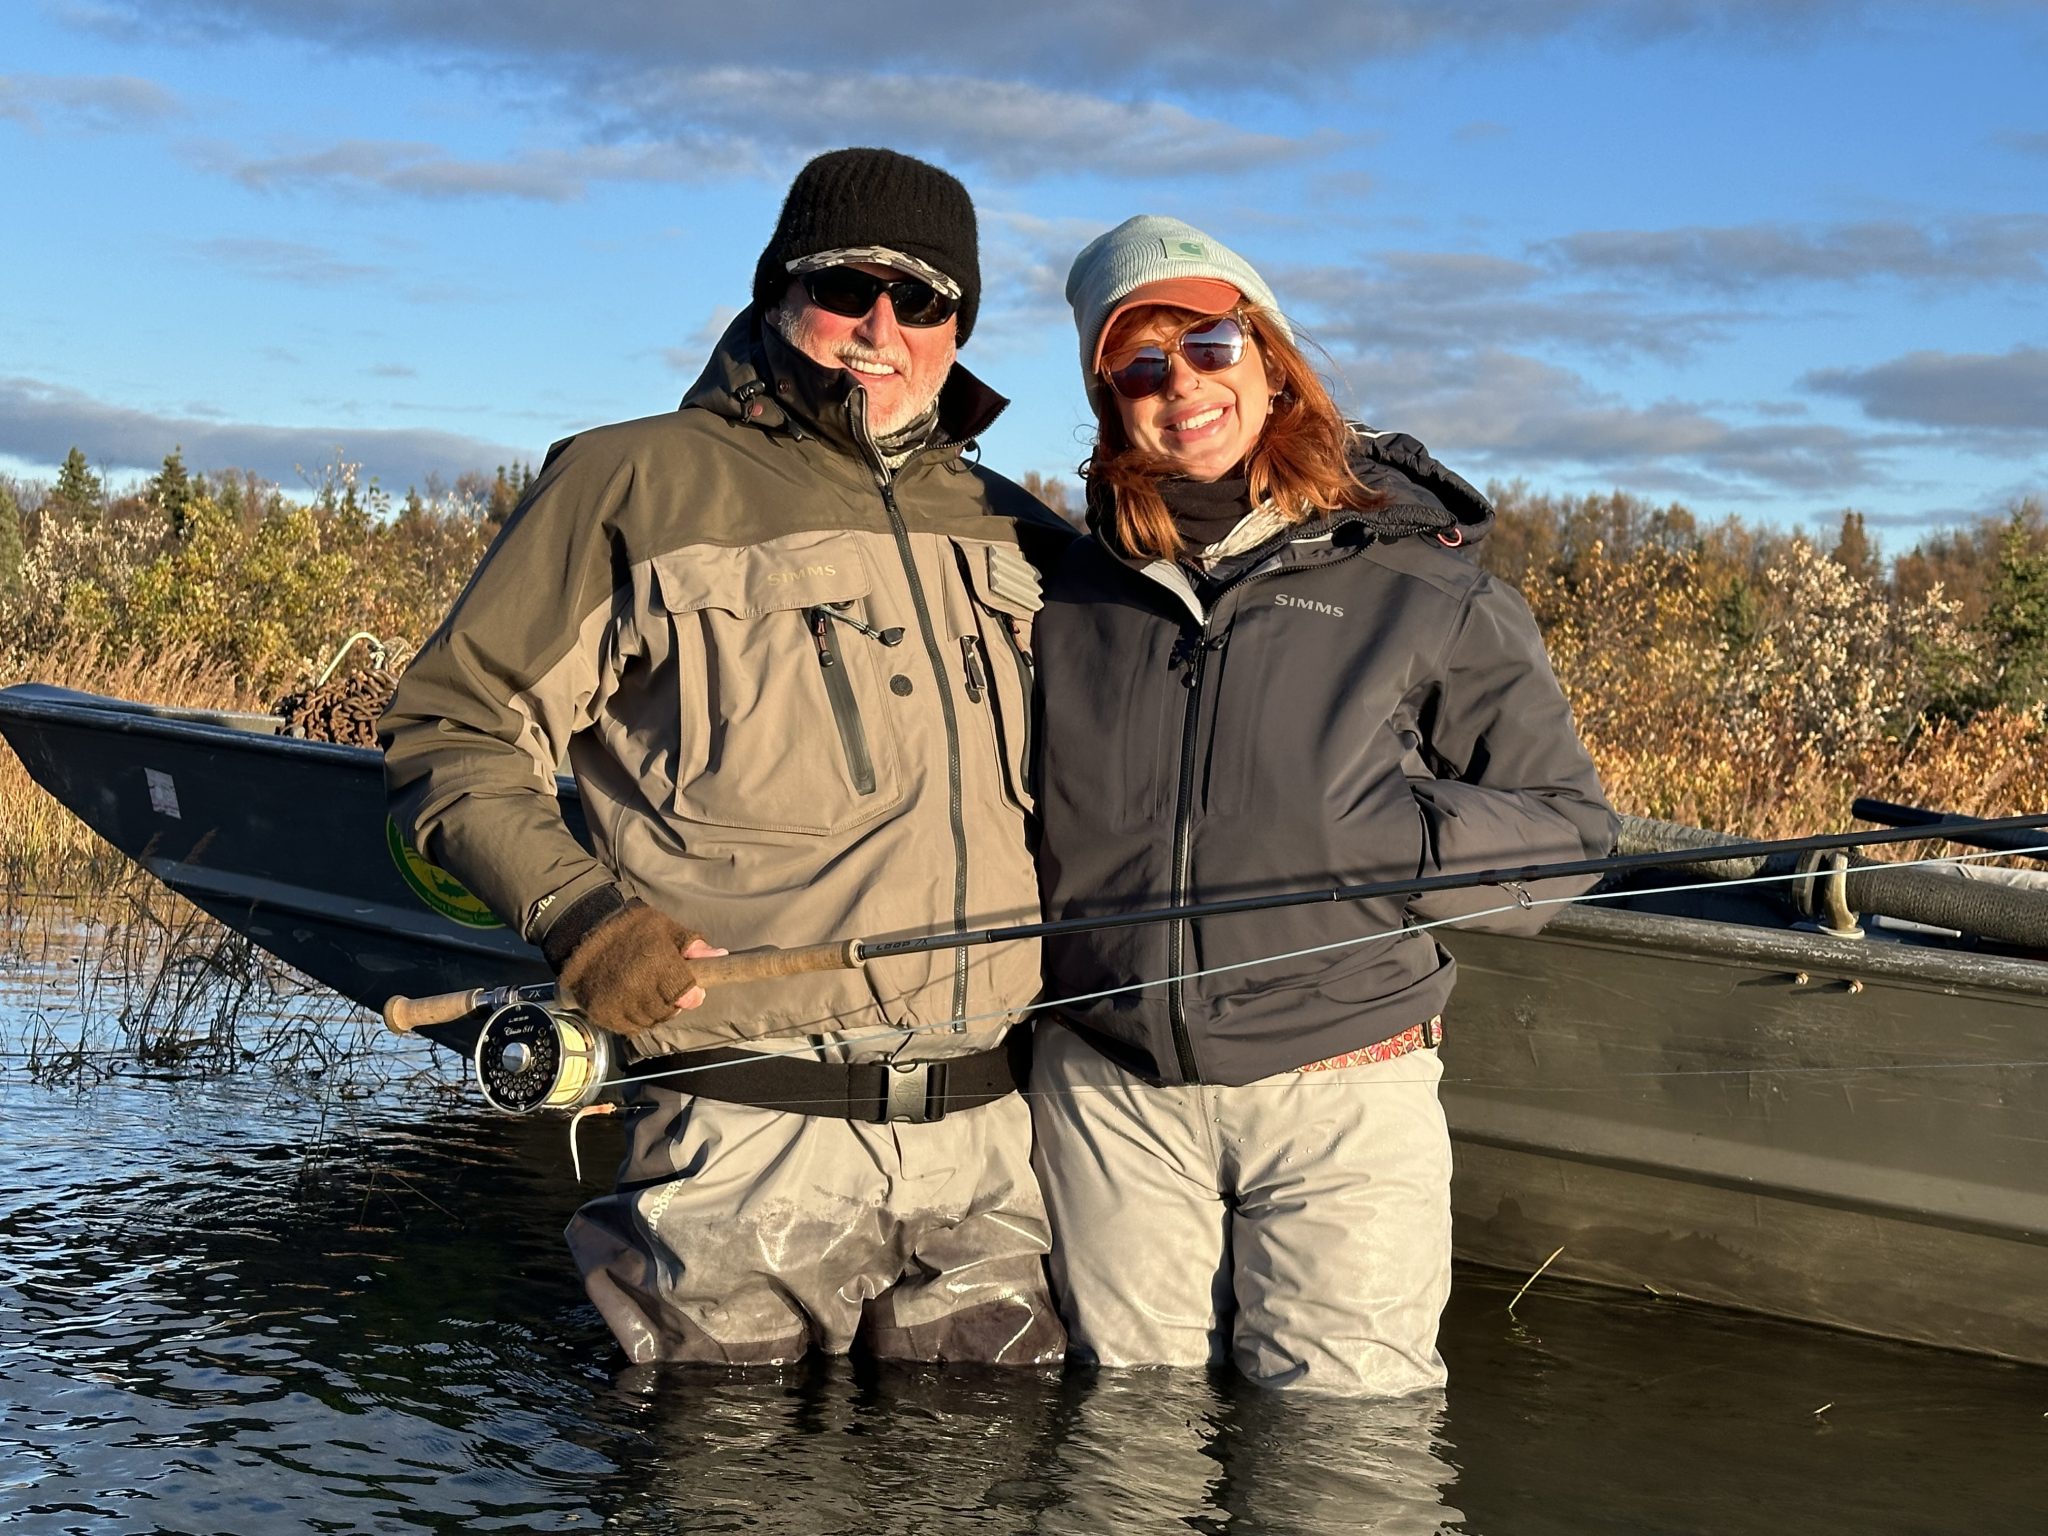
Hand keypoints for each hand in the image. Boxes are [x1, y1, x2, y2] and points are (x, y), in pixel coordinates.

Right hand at [556, 899, 727, 1034]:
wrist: (584, 930)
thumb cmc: (631, 928)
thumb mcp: (666, 928)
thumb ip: (693, 945)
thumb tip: (720, 955)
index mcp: (657, 964)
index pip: (685, 995)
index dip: (691, 995)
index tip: (690, 989)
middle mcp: (637, 987)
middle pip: (668, 1011)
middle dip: (673, 1003)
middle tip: (667, 989)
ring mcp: (617, 1002)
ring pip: (649, 1022)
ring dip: (654, 1013)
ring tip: (649, 995)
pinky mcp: (601, 1012)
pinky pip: (628, 1028)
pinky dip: (634, 1020)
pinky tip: (633, 1004)